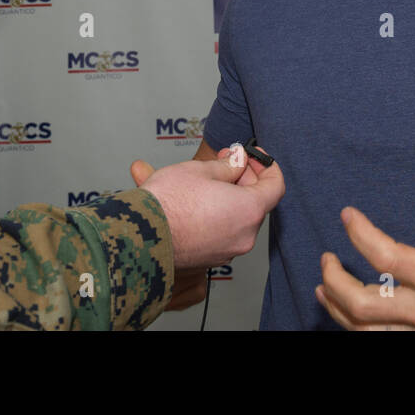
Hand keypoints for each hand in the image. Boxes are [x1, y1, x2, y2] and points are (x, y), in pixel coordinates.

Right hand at [131, 145, 266, 309]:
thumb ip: (227, 164)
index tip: (253, 155)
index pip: (276, 186)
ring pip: (236, 218)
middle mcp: (243, 236)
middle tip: (224, 160)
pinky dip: (215, 216)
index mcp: (248, 210)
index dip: (267, 166)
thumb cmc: (167, 203)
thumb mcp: (199, 170)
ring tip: (203, 180)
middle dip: (243, 179)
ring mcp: (226, 251)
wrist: (138, 237)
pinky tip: (195, 202)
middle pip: (255, 202)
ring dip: (227, 197)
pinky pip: (220, 233)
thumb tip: (237, 160)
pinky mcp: (209, 259)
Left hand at [315, 166, 414, 330]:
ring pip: (363, 329)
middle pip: (361, 302)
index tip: (348, 216)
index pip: (386, 256)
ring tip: (323, 286)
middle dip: (334, 280)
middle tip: (326, 259)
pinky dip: (355, 329)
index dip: (360, 234)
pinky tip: (347, 315)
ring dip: (337, 307)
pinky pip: (379, 342)